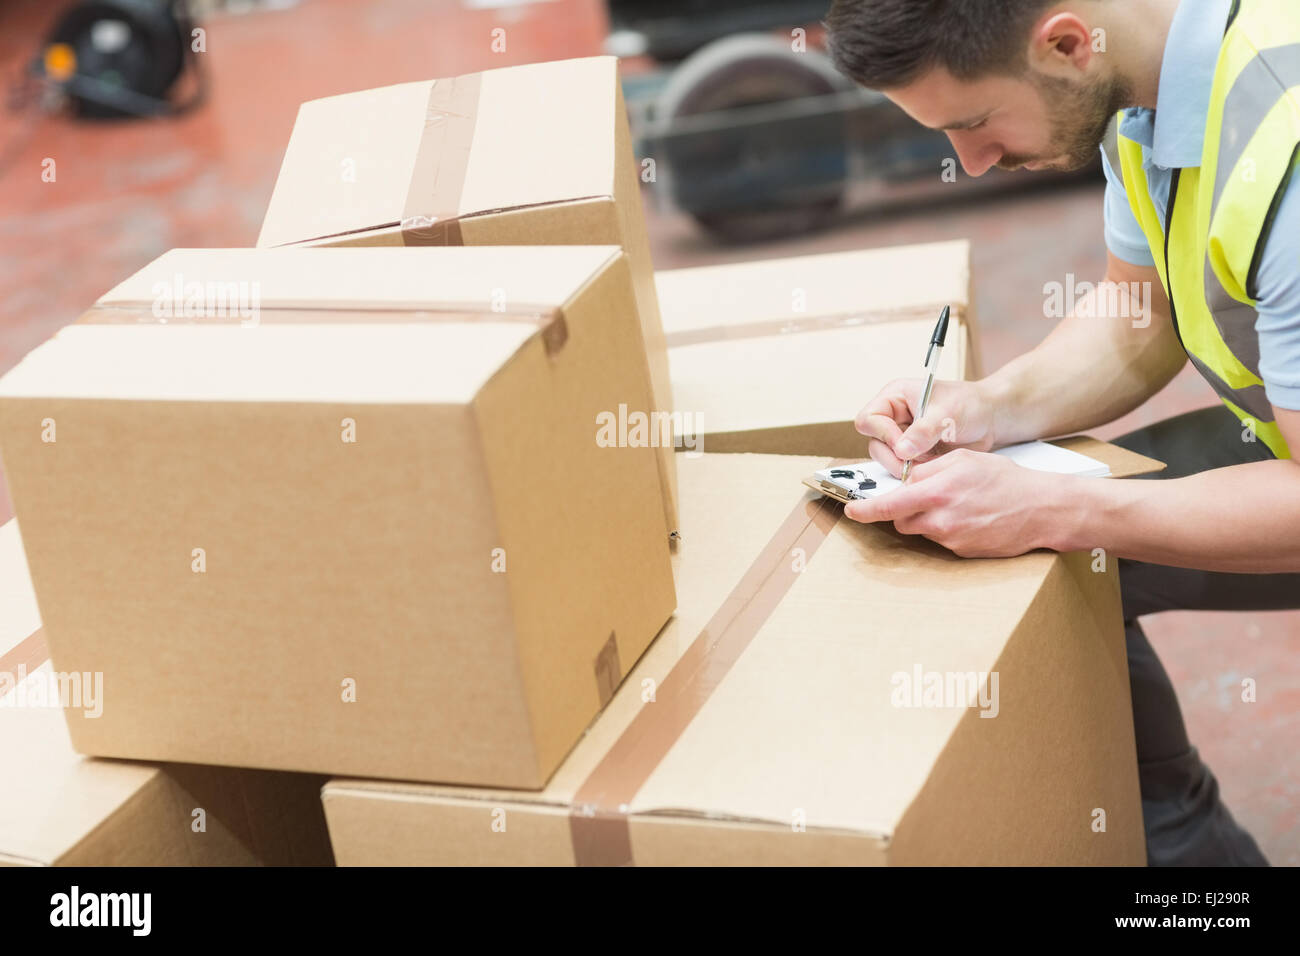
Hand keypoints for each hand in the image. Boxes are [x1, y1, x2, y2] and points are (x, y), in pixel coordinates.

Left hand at [843, 448, 1067, 557]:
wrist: (1042, 508)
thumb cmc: (1005, 479)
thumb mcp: (963, 460)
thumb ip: (928, 469)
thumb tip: (904, 479)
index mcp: (936, 492)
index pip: (888, 505)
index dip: (865, 510)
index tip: (851, 510)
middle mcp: (940, 519)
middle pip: (900, 520)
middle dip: (903, 509)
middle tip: (927, 496)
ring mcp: (951, 539)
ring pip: (920, 530)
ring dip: (926, 519)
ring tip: (956, 504)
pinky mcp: (962, 552)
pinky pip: (941, 540)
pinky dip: (946, 529)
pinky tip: (969, 517)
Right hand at [855, 378, 998, 477]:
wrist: (990, 419)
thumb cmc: (970, 404)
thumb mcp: (948, 413)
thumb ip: (924, 431)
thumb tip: (901, 450)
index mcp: (895, 397)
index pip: (869, 418)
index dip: (883, 434)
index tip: (904, 444)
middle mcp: (894, 417)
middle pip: (874, 443)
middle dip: (895, 456)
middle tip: (916, 462)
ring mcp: (902, 437)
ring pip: (887, 458)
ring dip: (906, 465)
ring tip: (931, 459)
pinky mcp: (912, 453)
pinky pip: (903, 468)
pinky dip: (917, 471)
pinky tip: (934, 464)